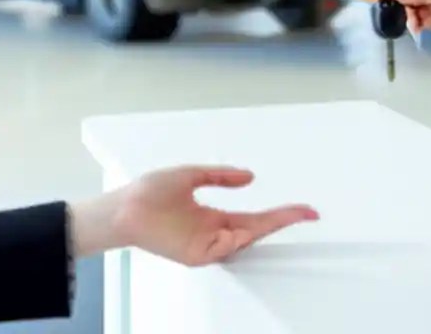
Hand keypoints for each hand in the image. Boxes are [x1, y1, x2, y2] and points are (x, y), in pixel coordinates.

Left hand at [71, 165, 317, 265]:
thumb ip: (221, 176)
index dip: (279, 214)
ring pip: (244, 239)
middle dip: (282, 221)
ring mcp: (206, 246)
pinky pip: (223, 249)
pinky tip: (245, 229)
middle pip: (257, 229)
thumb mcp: (192, 175)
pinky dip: (237, 240)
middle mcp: (214, 233)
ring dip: (264, 228)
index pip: (254, 217)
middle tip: (306, 213)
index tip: (303, 209)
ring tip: (283, 216)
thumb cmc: (149, 193)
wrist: (123, 207)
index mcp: (214, 217)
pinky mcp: (195, 255)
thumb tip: (250, 177)